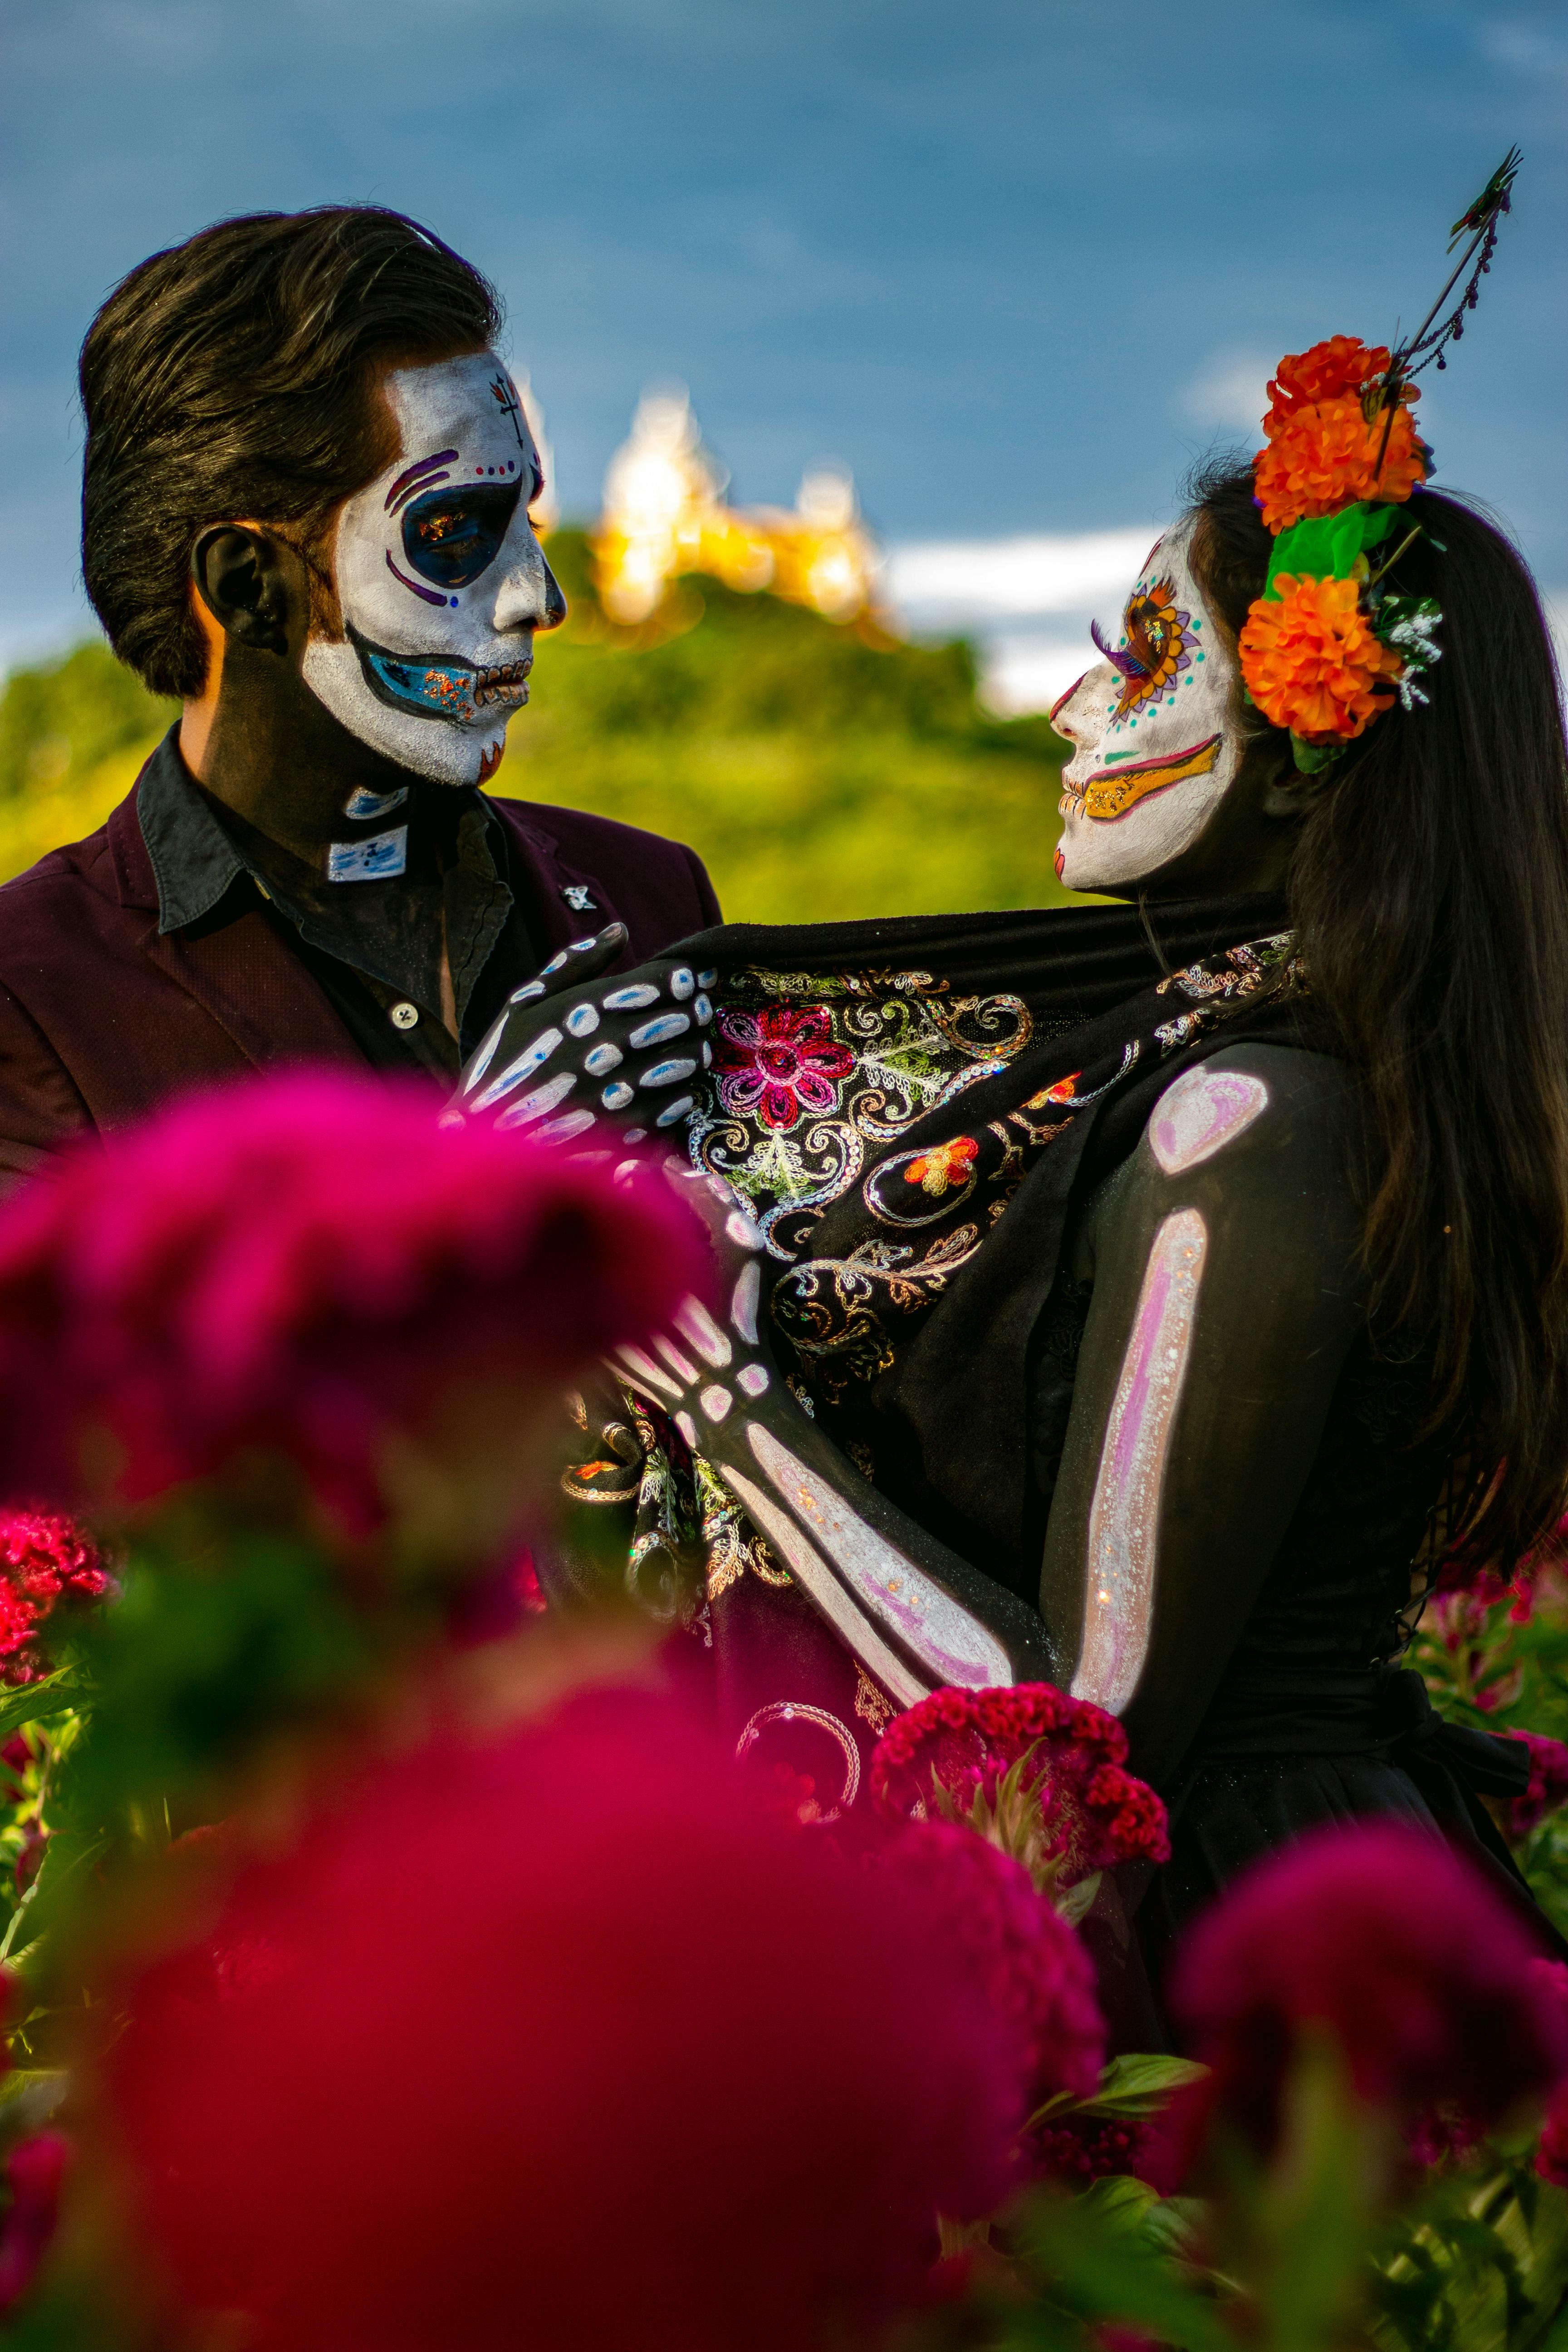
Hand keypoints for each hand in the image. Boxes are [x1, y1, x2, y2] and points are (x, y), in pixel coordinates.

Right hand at [447, 931, 716, 1145]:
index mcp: (582, 1010)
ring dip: (694, 1050)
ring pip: (685, 1061)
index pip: (656, 982)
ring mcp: (618, 1092)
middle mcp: (604, 1048)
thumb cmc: (503, 1063)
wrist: (482, 1139)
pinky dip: (682, 1092)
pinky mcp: (625, 1132)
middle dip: (694, 1010)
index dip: (681, 978)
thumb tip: (620, 930)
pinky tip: (673, 1087)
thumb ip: (575, 964)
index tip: (687, 980)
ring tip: (691, 1046)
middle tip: (698, 1010)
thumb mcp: (525, 1003)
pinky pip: (675, 1104)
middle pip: (678, 1018)